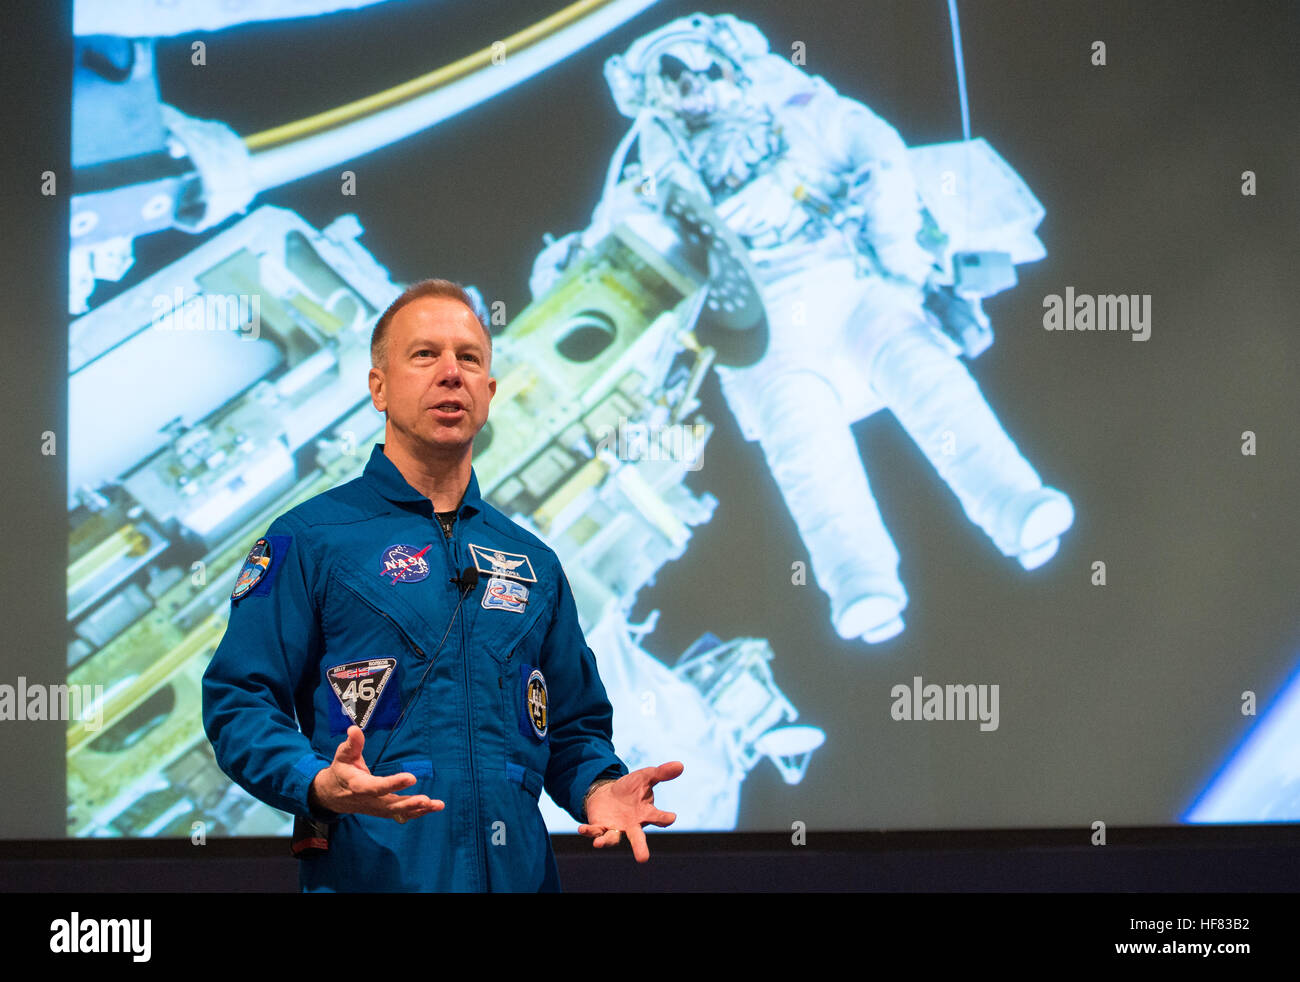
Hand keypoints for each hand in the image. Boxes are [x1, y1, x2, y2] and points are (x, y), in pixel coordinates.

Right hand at [309, 725, 443, 822]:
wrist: (332, 795)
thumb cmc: (341, 771)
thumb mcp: (343, 756)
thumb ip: (352, 744)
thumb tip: (354, 729)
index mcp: (358, 786)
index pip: (376, 787)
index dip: (393, 783)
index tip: (411, 778)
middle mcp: (369, 800)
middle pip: (390, 804)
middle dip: (409, 803)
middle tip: (426, 799)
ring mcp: (377, 808)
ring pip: (398, 811)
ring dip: (418, 809)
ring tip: (437, 804)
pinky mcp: (383, 810)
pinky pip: (401, 814)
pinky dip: (418, 812)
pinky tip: (434, 807)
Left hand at [578, 761, 682, 861]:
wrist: (609, 794)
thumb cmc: (631, 789)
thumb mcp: (645, 777)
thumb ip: (661, 773)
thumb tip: (680, 765)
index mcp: (647, 813)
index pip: (659, 818)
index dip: (665, 818)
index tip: (671, 817)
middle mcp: (633, 825)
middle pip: (637, 838)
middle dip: (639, 848)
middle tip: (643, 859)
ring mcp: (616, 828)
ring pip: (613, 839)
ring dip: (607, 842)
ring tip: (600, 844)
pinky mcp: (600, 827)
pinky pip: (595, 831)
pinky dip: (589, 831)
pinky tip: (582, 828)